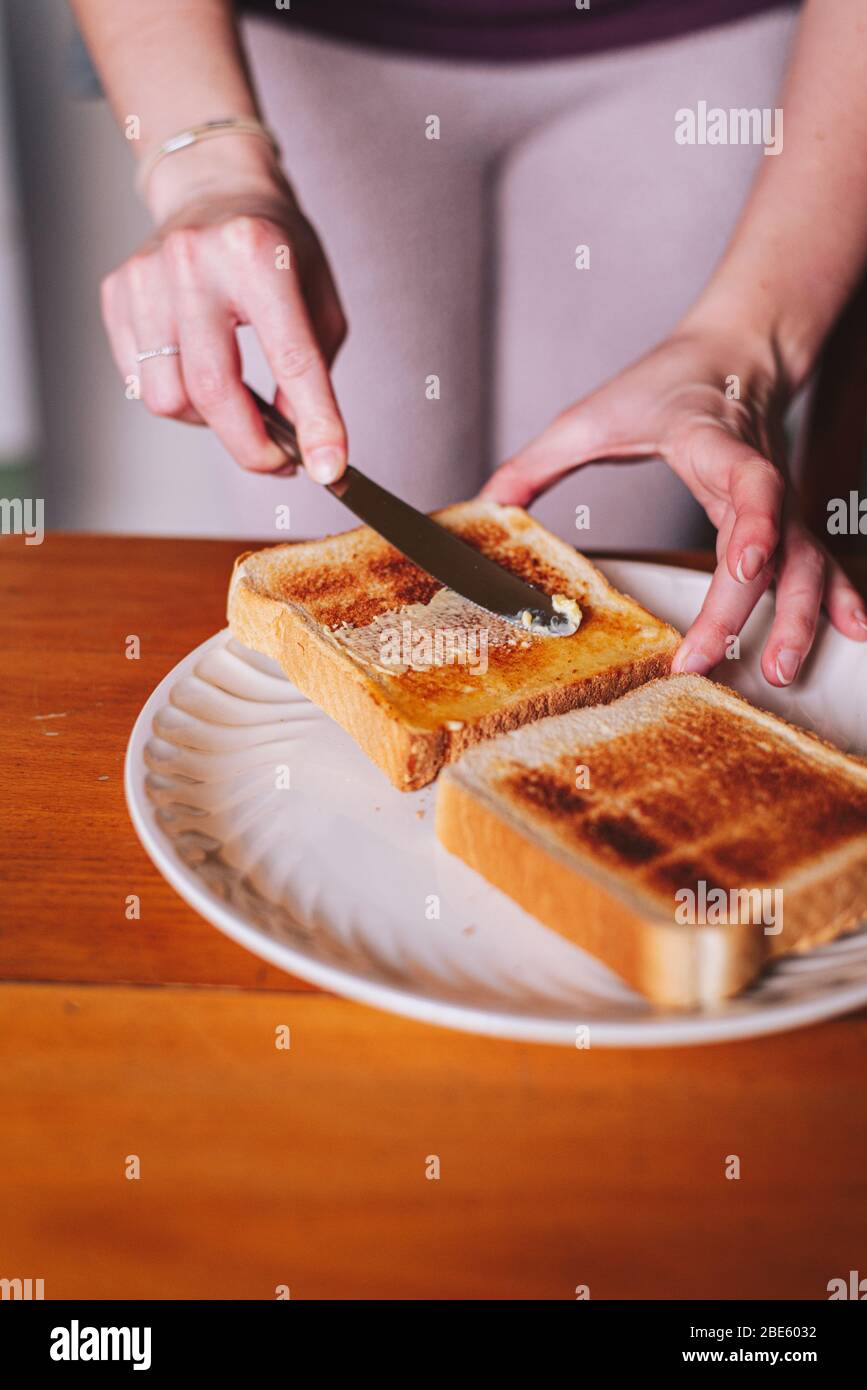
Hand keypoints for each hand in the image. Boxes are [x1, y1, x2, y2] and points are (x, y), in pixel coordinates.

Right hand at [101, 154, 347, 482]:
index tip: (326, 467)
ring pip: (169, 399)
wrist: (215, 187)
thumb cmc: (276, 247)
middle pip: (214, 391)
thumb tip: (295, 441)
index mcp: (258, 253)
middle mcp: (195, 261)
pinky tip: (199, 371)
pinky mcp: (118, 292)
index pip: (290, 358)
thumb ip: (312, 371)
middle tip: (278, 460)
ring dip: (208, 420)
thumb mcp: (318, 298)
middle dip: (252, 447)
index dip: (313, 422)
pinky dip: (177, 397)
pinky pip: (141, 383)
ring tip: (234, 398)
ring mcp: (146, 276)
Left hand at [482, 329, 866, 684]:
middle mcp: (757, 474)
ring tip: (782, 670)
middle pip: (774, 544)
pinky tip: (854, 632)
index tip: (743, 567)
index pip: (748, 480)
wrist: (735, 351)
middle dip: (748, 607)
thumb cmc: (666, 382)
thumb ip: (537, 462)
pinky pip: (818, 561)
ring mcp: (779, 499)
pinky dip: (839, 597)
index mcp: (713, 441)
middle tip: (711, 659)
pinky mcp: (785, 517)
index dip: (752, 523)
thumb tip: (487, 505)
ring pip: (805, 561)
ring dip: (801, 616)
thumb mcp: (590, 414)